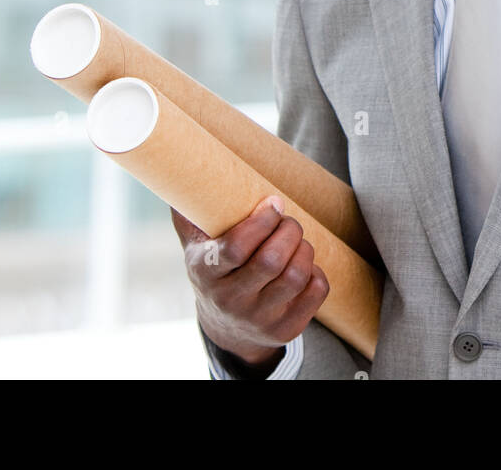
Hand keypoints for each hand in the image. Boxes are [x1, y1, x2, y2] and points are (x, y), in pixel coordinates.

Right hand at [172, 196, 329, 372]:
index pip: (236, 247)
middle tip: (288, 220)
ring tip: (297, 240)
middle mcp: (230, 300)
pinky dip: (317, 273)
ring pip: (295, 276)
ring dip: (304, 248)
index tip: (273, 203)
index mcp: (205, 272)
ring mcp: (258, 319)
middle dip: (288, 230)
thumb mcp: (194, 243)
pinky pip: (315, 293)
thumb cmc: (214, 270)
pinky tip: (305, 266)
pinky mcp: (284, 330)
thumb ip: (189, 210)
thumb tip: (184, 169)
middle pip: (271, 261)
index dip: (261, 221)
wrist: (225, 328)